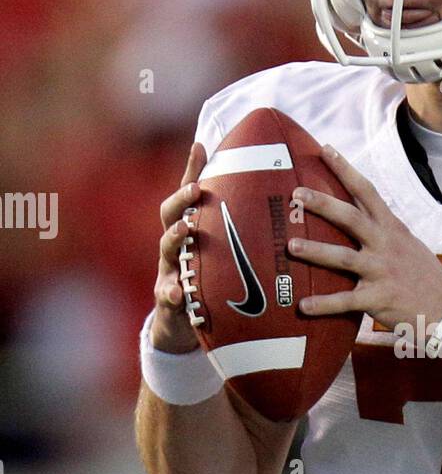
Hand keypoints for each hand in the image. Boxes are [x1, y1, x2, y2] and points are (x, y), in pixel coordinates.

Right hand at [152, 142, 206, 353]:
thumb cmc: (203, 278)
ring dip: (174, 239)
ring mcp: (168, 272)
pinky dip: (171, 293)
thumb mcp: (214, 250)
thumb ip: (226, 220)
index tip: (201, 148)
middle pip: (170, 217)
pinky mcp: (167, 301)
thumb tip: (242, 181)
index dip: (191, 170)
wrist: (184, 324)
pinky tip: (177, 293)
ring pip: (166, 251)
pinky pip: (167, 295)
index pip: (186, 196)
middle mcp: (174, 248)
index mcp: (187, 232)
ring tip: (184, 230)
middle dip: (181, 202)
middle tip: (196, 190)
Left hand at [287, 144, 441, 340]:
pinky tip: (303, 306)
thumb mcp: (408, 246)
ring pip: (344, 258)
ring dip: (316, 251)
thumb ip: (383, 232)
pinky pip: (346, 301)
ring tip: (291, 247)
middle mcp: (386, 246)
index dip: (345, 169)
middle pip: (351, 219)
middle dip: (323, 204)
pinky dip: (323, 305)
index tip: (324, 149)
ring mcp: (383, 272)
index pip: (367, 191)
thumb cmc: (425, 278)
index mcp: (392, 229)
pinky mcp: (379, 299)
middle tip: (296, 194)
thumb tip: (357, 218)